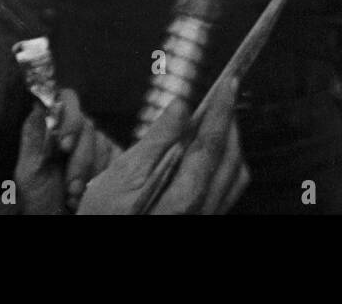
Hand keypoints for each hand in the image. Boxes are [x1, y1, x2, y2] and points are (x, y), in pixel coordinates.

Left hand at [14, 88, 118, 214]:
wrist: (59, 223)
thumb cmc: (40, 201)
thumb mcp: (29, 172)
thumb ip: (34, 137)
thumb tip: (41, 104)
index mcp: (54, 127)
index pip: (66, 99)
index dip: (70, 117)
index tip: (65, 145)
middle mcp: (77, 132)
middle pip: (87, 125)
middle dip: (79, 160)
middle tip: (70, 187)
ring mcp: (99, 145)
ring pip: (103, 144)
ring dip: (90, 174)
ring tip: (75, 196)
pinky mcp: (116, 160)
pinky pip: (119, 158)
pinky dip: (105, 177)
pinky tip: (93, 192)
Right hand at [77, 79, 249, 214]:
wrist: (106, 257)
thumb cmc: (106, 219)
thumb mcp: (122, 177)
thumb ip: (156, 140)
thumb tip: (180, 107)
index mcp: (184, 198)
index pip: (212, 143)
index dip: (223, 109)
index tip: (230, 83)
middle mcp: (203, 212)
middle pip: (232, 160)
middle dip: (230, 125)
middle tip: (222, 98)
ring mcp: (205, 219)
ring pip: (234, 178)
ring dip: (230, 146)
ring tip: (214, 123)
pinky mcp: (201, 222)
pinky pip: (226, 193)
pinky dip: (222, 166)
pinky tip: (204, 156)